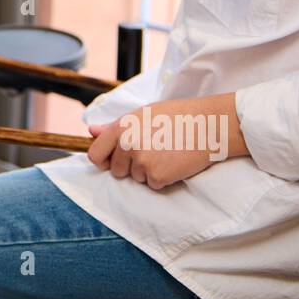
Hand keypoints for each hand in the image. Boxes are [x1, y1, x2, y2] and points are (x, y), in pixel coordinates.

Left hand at [86, 94, 243, 189]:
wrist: (207, 125)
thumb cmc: (176, 116)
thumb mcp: (142, 114)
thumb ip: (114, 126)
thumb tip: (91, 132)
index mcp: (120, 127)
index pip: (95, 155)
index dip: (104, 160)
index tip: (113, 160)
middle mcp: (127, 145)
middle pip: (116, 170)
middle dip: (130, 166)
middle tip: (152, 150)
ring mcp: (141, 162)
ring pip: (136, 178)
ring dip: (148, 171)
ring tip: (166, 153)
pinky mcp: (157, 177)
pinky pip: (153, 185)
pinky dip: (163, 178)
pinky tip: (174, 162)